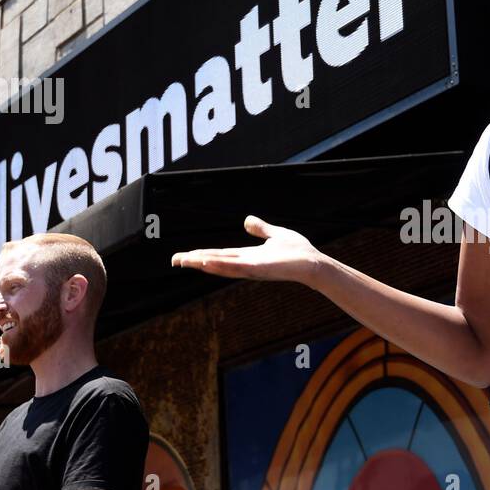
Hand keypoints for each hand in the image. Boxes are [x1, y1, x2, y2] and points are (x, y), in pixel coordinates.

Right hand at [171, 216, 322, 285]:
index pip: (219, 255)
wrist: (314, 263)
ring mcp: (252, 268)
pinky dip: (222, 266)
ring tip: (185, 261)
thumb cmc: (298, 252)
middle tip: (174, 260)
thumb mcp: (275, 234)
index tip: (184, 256)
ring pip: (222, 266)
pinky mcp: (260, 269)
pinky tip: (207, 263)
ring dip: (203, 263)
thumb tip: (246, 220)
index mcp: (248, 256)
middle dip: (195, 261)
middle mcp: (247, 264)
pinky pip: (238, 267)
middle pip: (216, 262)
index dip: (201, 255)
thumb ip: (260, 228)